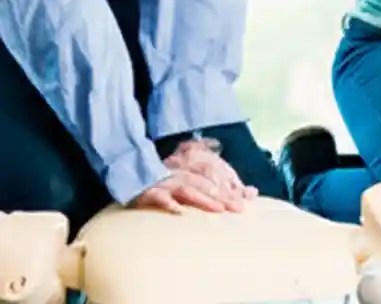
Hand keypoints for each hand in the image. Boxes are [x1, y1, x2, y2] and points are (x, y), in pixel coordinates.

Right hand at [130, 168, 244, 213]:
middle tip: (238, 209)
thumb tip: (243, 191)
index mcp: (190, 173)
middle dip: (223, 196)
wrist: (128, 173)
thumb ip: (209, 187)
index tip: (245, 204)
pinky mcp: (148, 192)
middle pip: (205, 185)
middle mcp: (180, 176)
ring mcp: (165, 183)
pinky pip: (160, 198)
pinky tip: (179, 213)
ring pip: (188, 189)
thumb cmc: (162, 184)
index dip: (229, 191)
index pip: (214, 180)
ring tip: (219, 209)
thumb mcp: (186, 182)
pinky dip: (169, 204)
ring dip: (204, 199)